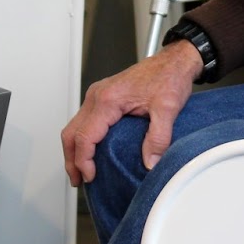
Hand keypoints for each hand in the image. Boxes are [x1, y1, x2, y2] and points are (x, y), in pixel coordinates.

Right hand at [61, 39, 202, 186]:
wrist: (173, 61)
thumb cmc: (168, 77)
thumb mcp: (168, 108)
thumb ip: (159, 138)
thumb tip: (150, 163)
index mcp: (108, 99)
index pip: (85, 136)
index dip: (84, 161)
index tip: (90, 177)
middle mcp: (97, 95)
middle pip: (71, 133)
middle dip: (71, 160)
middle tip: (78, 181)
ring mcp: (98, 95)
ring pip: (74, 127)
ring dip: (74, 150)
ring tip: (82, 172)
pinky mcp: (103, 97)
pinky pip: (84, 121)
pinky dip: (82, 139)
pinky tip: (91, 152)